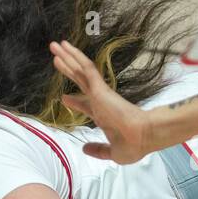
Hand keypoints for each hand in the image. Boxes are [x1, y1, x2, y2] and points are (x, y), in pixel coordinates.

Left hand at [50, 40, 155, 162]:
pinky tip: (65, 48)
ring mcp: (99, 93)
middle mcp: (100, 101)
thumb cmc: (132, 145)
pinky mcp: (100, 87)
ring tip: (55, 45)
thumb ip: (98, 150)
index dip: (74, 101)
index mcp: (103, 116)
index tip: (64, 98)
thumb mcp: (113, 153)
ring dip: (68, 57)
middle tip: (56, 60)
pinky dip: (75, 57)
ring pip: (80, 70)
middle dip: (68, 71)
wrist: (142, 136)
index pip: (86, 105)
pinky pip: (85, 68)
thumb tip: (84, 148)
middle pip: (80, 82)